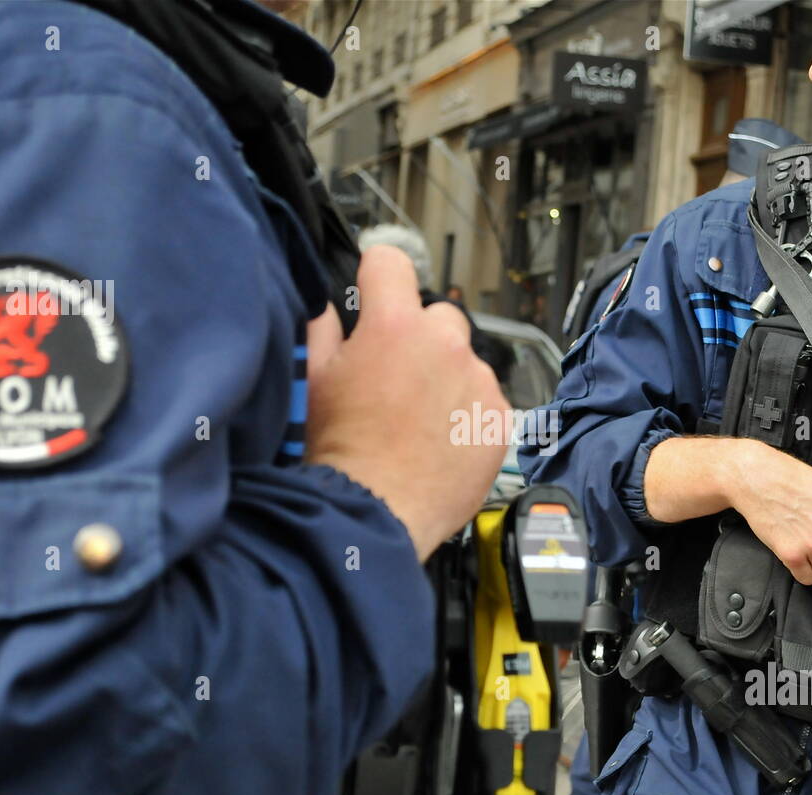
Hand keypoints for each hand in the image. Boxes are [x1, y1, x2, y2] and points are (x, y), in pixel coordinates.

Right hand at [304, 246, 510, 561]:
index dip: (377, 276)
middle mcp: (444, 345)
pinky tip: (437, 441)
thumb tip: (329, 303)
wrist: (375, 514)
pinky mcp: (499, 419)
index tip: (375, 292)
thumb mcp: (313, 379)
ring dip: (445, 378)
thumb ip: (321, 326)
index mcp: (395, 325)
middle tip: (393, 378)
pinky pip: (485, 401)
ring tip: (415, 420)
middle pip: (437, 315)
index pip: (392, 262)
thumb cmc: (340, 452)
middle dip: (417, 337)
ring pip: (464, 361)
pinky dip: (466, 414)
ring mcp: (478, 382)